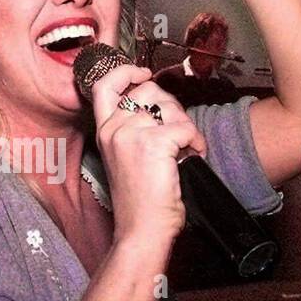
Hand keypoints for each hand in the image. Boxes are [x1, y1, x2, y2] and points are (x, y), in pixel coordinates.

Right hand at [89, 64, 206, 246]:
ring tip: (185, 148)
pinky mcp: (153, 143)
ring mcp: (131, 134)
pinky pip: (186, 127)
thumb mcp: (125, 158)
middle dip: (170, 105)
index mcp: (105, 131)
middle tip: (177, 130)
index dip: (126, 72)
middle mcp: (114, 128)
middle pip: (148, 90)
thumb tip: (159, 107)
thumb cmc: (139, 202)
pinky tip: (193, 156)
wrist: (141, 229)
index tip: (143, 72)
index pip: (105, 85)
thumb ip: (133, 129)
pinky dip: (196, 141)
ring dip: (184, 125)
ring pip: (169, 107)